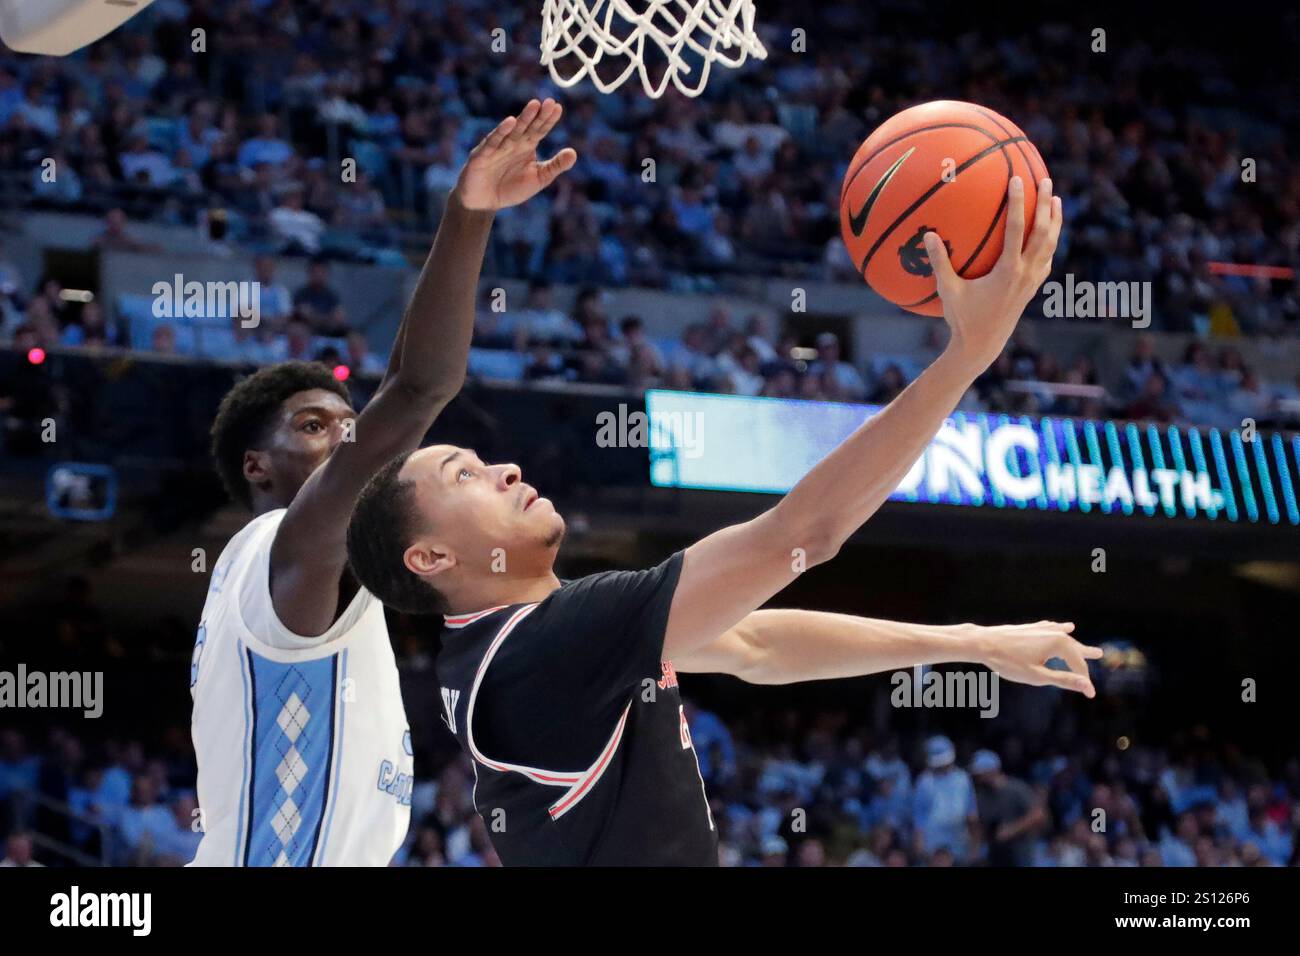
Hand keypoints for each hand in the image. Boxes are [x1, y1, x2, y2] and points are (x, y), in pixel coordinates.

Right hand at [455, 98, 576, 211]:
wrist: (484, 203)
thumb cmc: (511, 188)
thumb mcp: (538, 179)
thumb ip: (555, 166)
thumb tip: (573, 153)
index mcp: (527, 146)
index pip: (539, 130)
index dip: (548, 120)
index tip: (558, 107)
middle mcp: (513, 143)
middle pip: (527, 126)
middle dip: (537, 115)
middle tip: (549, 102)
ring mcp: (497, 147)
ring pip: (512, 131)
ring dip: (523, 118)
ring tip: (534, 105)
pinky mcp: (482, 155)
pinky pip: (493, 142)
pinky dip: (501, 132)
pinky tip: (510, 122)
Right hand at [929, 176, 1061, 368]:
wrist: (983, 345)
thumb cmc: (962, 318)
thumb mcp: (947, 290)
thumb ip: (939, 262)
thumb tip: (928, 235)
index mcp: (1007, 271)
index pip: (1017, 229)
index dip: (1018, 203)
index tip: (1017, 181)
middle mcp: (1025, 273)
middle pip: (1043, 232)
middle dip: (1046, 204)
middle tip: (1046, 181)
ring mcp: (1032, 281)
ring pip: (1050, 244)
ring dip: (1055, 221)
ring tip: (1056, 200)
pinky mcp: (1033, 287)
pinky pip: (1047, 258)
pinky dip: (1050, 242)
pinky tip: (1048, 233)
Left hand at [971, 620, 1099, 696]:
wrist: (982, 643)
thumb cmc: (1008, 662)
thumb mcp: (1037, 676)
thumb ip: (1064, 680)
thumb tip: (1088, 686)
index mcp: (1058, 643)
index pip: (1078, 665)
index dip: (1084, 681)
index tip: (1090, 695)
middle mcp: (1053, 633)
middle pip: (1074, 650)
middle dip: (1084, 661)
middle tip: (1097, 662)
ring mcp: (1042, 628)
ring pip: (1065, 640)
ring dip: (1079, 645)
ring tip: (1094, 650)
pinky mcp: (1032, 628)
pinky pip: (1053, 629)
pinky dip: (1062, 631)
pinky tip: (1067, 627)